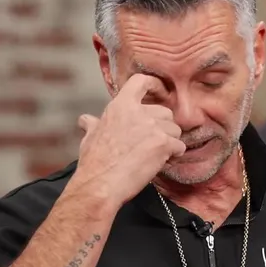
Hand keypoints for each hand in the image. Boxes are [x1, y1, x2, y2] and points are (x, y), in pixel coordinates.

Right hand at [75, 74, 185, 203]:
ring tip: (154, 155)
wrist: (100, 184)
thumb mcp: (90, 137)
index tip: (160, 91)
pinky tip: (162, 162)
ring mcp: (153, 127)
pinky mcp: (163, 143)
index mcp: (120, 107)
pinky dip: (174, 155)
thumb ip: (93, 124)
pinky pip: (180, 146)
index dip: (153, 85)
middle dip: (163, 127)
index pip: (140, 82)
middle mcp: (139, 113)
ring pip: (175, 130)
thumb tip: (86, 120)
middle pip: (165, 112)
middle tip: (151, 143)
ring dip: (169, 142)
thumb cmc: (94, 162)